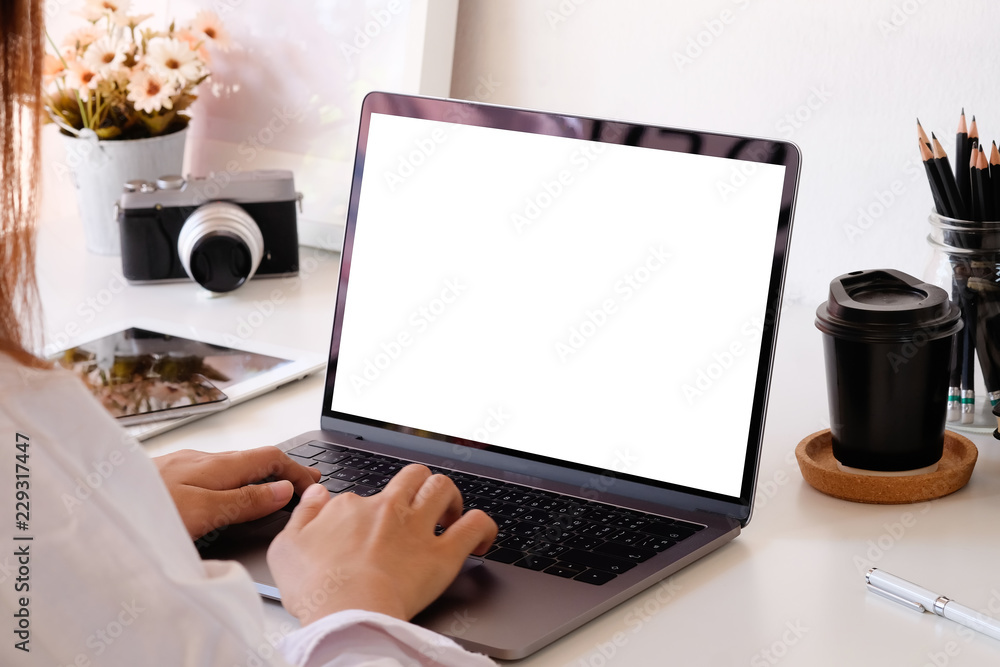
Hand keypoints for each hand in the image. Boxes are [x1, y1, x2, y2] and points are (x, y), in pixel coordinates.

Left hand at [154, 447, 320, 539]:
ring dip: (259, 473)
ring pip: (232, 465)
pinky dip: (235, 479)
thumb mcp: (202, 513)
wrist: (90, 505)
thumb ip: (243, 500)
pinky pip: (213, 472)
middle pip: (253, 458)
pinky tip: (230, 492)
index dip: (296, 470)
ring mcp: (182, 465)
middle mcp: (201, 459)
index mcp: (215, 466)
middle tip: (303, 484)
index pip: (270, 458)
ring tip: (275, 489)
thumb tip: (282, 489)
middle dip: (282, 469)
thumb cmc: (142, 512)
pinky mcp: (166, 476)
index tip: (314, 484)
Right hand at [266, 464, 497, 624]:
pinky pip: (474, 525)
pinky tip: (480, 537)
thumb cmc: (316, 588)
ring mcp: (418, 529)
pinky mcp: (443, 555)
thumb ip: (303, 514)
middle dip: (419, 484)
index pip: (363, 496)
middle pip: (412, 475)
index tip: (366, 529)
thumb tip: (317, 493)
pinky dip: (482, 527)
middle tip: (420, 505)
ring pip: (444, 488)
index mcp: (350, 508)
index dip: (366, 511)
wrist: (346, 613)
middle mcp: (388, 509)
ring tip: (448, 514)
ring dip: (450, 497)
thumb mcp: (286, 548)